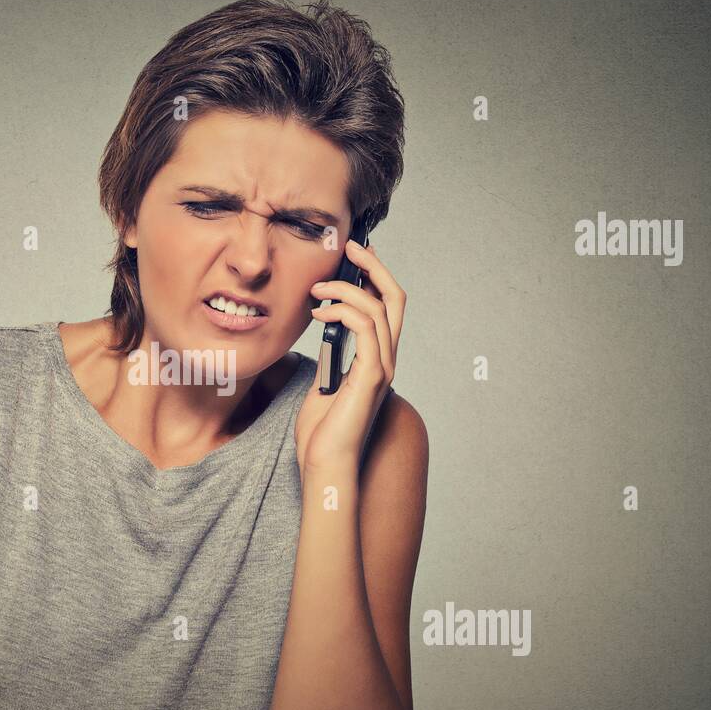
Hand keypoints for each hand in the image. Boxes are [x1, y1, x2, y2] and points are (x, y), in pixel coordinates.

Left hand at [296, 238, 406, 475]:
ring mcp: (382, 367)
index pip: (387, 307)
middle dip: (374, 266)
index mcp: (376, 360)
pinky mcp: (370, 375)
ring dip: (345, 288)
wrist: (325, 463)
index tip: (354, 255)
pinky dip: (342, 309)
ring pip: (379, 307)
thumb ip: (330, 357)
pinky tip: (319, 311)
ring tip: (316, 289)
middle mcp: (386, 360)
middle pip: (395, 298)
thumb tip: (321, 331)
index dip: (375, 276)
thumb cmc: (320, 432)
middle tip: (350, 246)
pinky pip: (365, 326)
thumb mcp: (323, 383)